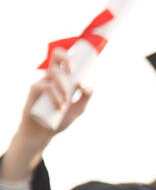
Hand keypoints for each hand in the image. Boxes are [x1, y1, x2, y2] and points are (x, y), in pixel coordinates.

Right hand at [2, 47, 93, 181]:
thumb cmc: (60, 119)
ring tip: (65, 104)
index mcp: (63, 79)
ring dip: (64, 88)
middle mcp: (52, 77)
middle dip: (66, 59)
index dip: (72, 57)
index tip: (80, 67)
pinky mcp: (34, 90)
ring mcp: (42, 82)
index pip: (64, 60)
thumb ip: (86, 97)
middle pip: (56, 56)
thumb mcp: (78, 109)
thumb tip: (88, 86)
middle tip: (73, 71)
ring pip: (54, 74)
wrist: (43, 132)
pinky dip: (55, 96)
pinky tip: (60, 106)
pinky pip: (45, 87)